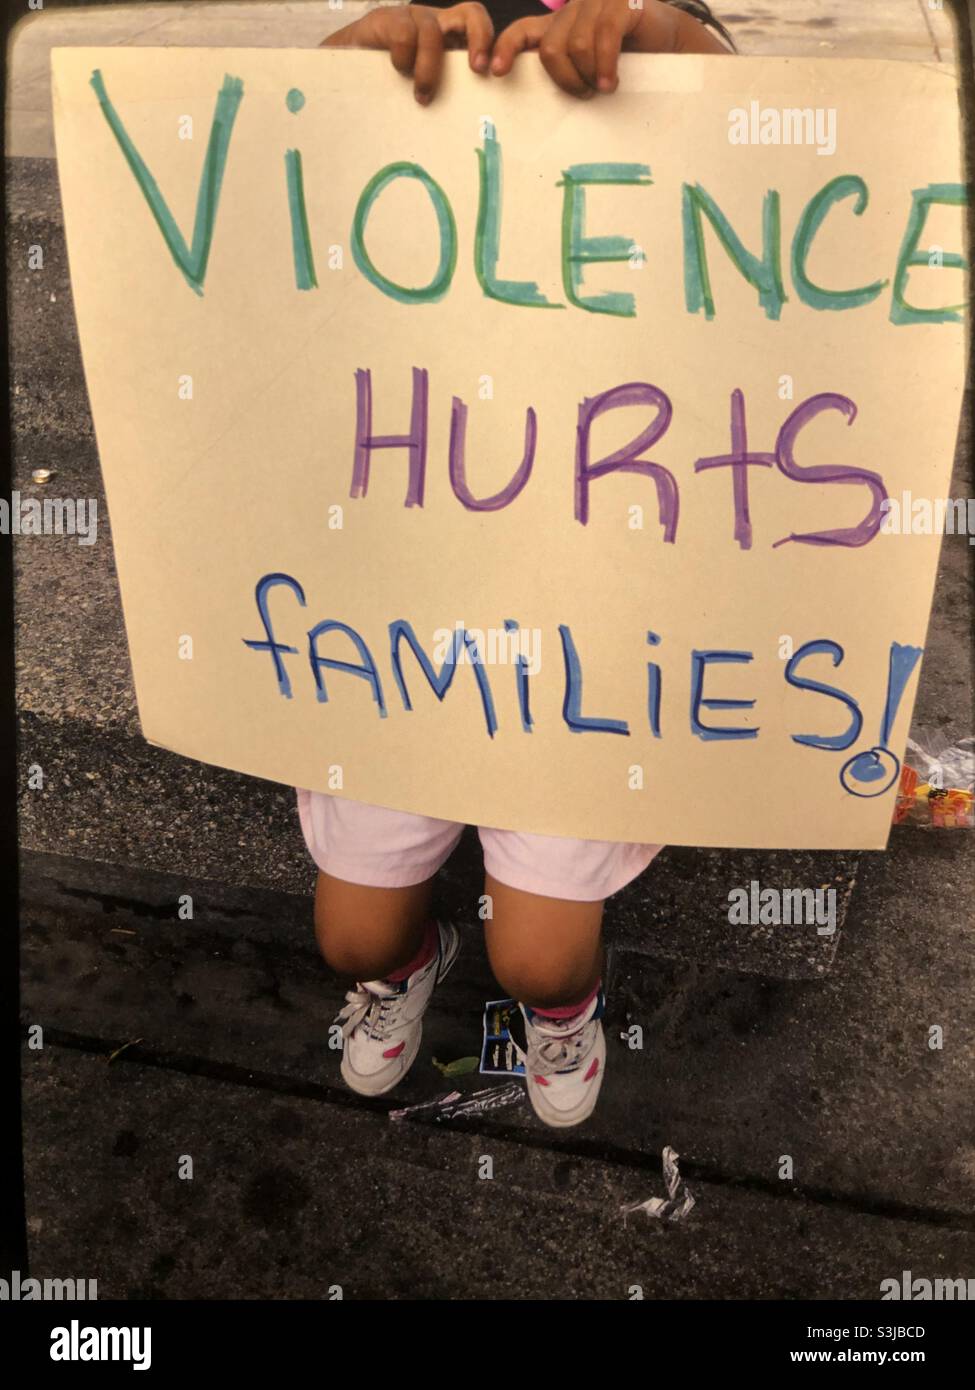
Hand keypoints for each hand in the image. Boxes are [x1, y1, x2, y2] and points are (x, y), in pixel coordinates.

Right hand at [322, 3, 493, 103]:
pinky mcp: (385, 19)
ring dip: (430, 66)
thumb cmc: (387, 95)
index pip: (480, 28)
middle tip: (477, 70)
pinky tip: (398, 71)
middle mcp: (436, 26)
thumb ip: (446, 103)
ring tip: (421, 94)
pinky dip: (404, 55)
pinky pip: (403, 32)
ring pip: (433, 31)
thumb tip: (470, 143)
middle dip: (480, 38)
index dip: (492, 45)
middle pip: (472, 13)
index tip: (497, 73)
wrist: (339, 75)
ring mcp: (411, 19)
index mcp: (451, 43)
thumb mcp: (421, 97)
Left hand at [491, 0, 727, 97]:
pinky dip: (606, 65)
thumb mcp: (588, 72)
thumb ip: (564, 75)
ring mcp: (597, 2)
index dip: (504, 49)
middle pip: (549, 49)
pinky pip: (604, 37)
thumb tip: (532, 109)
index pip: (521, 31)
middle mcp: (573, 10)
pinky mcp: (621, 4)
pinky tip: (612, 82)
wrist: (670, 45)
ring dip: (590, 75)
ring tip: (605, 87)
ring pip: (575, 46)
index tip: (494, 72)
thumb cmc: (626, 65)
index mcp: (558, 25)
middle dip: (566, 80)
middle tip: (585, 93)